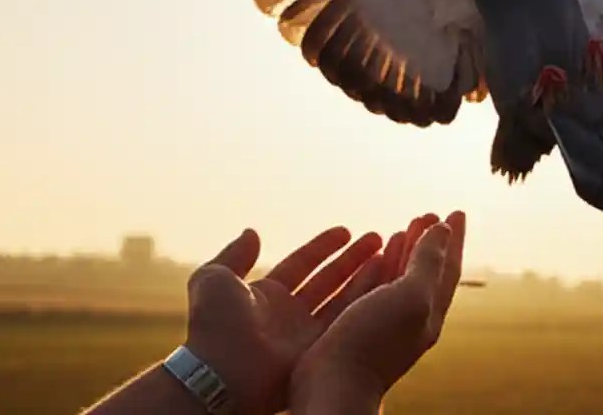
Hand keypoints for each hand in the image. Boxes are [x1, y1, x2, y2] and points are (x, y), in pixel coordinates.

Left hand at [183, 226, 383, 414]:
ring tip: (389, 254)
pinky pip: (346, 319)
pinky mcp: (319, 350)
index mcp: (266, 295)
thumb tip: (252, 232)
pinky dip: (364, 299)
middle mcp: (290, 313)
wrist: (221, 371)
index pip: (302, 264)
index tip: (346, 230)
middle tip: (377, 239)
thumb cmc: (214, 325)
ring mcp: (305, 333)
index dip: (323, 247)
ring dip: (364, 276)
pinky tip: (384, 278)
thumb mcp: (214, 278)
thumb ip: (235, 254)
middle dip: (352, 259)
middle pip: (328, 279)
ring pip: (342, 298)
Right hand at [291, 211, 466, 412]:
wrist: (331, 386)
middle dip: (429, 242)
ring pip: (399, 278)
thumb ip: (428, 263)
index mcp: (429, 313)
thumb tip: (443, 230)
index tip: (456, 211)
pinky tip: (372, 255)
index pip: (448, 268)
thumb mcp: (411, 296)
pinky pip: (374, 287)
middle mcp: (410, 319)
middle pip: (425, 272)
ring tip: (405, 227)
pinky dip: (378, 266)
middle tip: (430, 215)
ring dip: (405, 251)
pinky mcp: (356, 325)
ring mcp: (382, 323)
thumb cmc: (373, 341)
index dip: (453, 239)